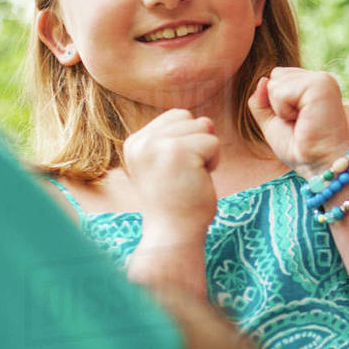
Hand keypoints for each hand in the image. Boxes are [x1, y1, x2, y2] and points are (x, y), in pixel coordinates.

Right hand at [122, 109, 219, 237]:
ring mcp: (158, 146)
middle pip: (190, 118)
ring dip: (206, 153)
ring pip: (204, 127)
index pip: (176, 116)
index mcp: (135, 142)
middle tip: (184, 175)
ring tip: (190, 177)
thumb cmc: (176, 199)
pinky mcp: (178, 152)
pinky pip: (213, 143)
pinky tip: (198, 181)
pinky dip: (214, 162)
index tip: (175, 169)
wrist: (173, 232)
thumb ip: (183, 135)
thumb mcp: (170, 161)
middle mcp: (142, 141)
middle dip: (197, 145)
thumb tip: (208, 121)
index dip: (187, 140)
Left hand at [248, 67, 348, 174]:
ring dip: (281, 109)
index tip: (297, 121)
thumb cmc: (300, 149)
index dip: (277, 103)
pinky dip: (284, 111)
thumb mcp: (272, 122)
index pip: (277, 76)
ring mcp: (322, 80)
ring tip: (302, 122)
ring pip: (275, 82)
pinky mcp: (320, 85)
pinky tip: (304, 120)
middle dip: (277, 103)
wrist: (319, 165)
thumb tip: (262, 79)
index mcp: (313, 84)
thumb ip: (261, 101)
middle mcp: (320, 78)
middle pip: (275, 76)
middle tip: (300, 122)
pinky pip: (280, 92)